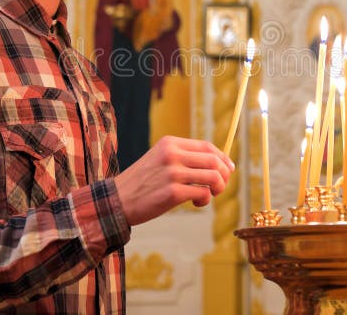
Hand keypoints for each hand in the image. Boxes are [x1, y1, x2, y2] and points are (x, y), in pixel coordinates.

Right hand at [114, 136, 233, 225]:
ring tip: (209, 195)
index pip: (207, 146)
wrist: (117, 199)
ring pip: (213, 177)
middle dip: (224, 175)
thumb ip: (183, 157)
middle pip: (214, 160)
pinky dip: (206, 200)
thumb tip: (217, 163)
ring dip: (218, 188)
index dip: (223, 158)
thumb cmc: (142, 182)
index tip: (228, 170)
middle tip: (219, 186)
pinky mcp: (172, 193)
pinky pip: (203, 193)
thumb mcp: (160, 158)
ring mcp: (172, 173)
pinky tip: (196, 202)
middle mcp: (172, 155)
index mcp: (170, 143)